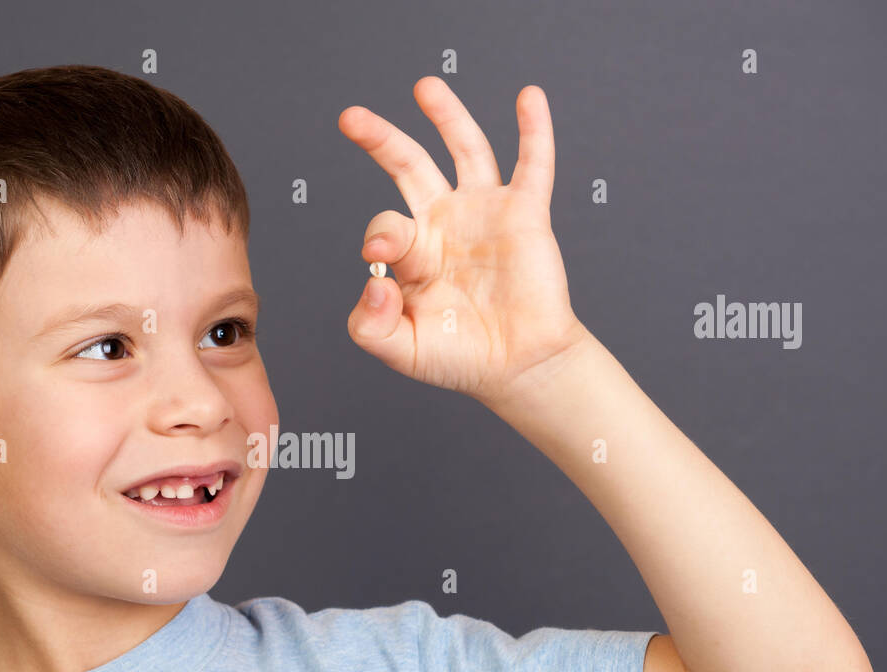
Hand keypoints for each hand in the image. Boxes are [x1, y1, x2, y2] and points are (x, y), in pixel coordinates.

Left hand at [338, 77, 590, 407]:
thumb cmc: (460, 359)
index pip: (385, 225)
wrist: (518, 368)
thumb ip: (369, 325)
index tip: (383, 263)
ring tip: (425, 87)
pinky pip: (533, 164)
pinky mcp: (526, 215)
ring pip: (466, 151)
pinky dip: (534, 130)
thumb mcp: (400, 349)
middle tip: (352, 117)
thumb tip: (372, 280)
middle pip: (409, 167)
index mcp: (412, 253)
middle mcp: (445, 224)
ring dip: (447, 116)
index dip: (381, 237)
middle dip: (380, 140)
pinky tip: (528, 97)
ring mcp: (485, 214)